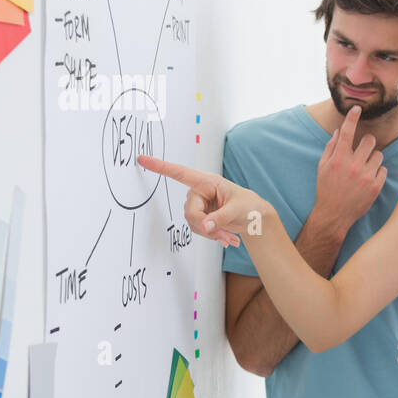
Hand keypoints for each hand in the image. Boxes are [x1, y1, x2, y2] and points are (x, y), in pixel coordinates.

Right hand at [137, 155, 265, 247]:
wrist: (254, 218)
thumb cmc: (249, 206)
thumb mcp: (238, 210)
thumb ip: (221, 218)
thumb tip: (204, 226)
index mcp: (207, 182)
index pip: (180, 173)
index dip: (160, 167)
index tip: (142, 159)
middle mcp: (199, 192)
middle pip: (190, 212)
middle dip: (207, 227)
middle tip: (225, 235)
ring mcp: (198, 206)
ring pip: (194, 224)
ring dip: (212, 234)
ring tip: (229, 237)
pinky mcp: (200, 217)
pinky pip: (198, 230)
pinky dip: (212, 236)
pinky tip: (227, 238)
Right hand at [316, 105, 386, 234]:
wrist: (334, 215)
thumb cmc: (326, 189)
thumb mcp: (323, 167)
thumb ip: (331, 147)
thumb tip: (340, 131)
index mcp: (339, 159)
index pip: (347, 132)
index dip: (352, 118)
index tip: (357, 108)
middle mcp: (353, 165)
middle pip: (370, 141)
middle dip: (367, 143)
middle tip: (363, 149)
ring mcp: (366, 176)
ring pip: (379, 155)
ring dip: (373, 158)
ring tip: (365, 167)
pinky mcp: (376, 186)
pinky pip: (383, 169)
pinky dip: (377, 172)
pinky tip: (368, 179)